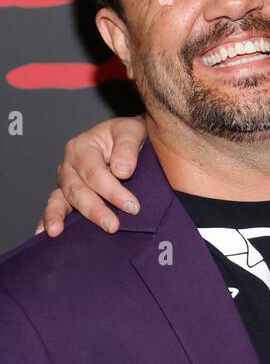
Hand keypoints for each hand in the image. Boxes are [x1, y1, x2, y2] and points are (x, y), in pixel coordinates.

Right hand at [36, 116, 146, 236]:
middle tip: (112, 226)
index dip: (113, 191)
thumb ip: (127, 146)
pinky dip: (48, 219)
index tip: (132, 207)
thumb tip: (122, 170)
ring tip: (56, 232)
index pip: (95, 173)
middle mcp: (69, 164)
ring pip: (60, 199)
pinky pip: (54, 206)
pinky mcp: (66, 194)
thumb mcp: (132, 130)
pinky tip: (43, 232)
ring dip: (59, 217)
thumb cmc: (127, 135)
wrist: (123, 139)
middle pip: (77, 189)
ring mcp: (65, 180)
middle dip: (94, 210)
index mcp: (82, 146)